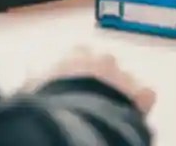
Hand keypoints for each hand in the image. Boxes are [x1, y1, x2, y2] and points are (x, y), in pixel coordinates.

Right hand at [31, 45, 156, 113]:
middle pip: (104, 63)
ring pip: (125, 78)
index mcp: (75, 57)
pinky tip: (132, 113)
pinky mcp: (140, 95)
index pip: (78, 52)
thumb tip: (30, 69)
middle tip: (92, 97)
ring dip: (120, 90)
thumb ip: (33, 78)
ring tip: (111, 110)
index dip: (76, 67)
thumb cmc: (50, 105)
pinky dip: (140, 103)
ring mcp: (123, 77)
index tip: (71, 79)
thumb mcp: (31, 91)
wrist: (77, 122)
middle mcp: (101, 61)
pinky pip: (145, 95)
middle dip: (101, 77)